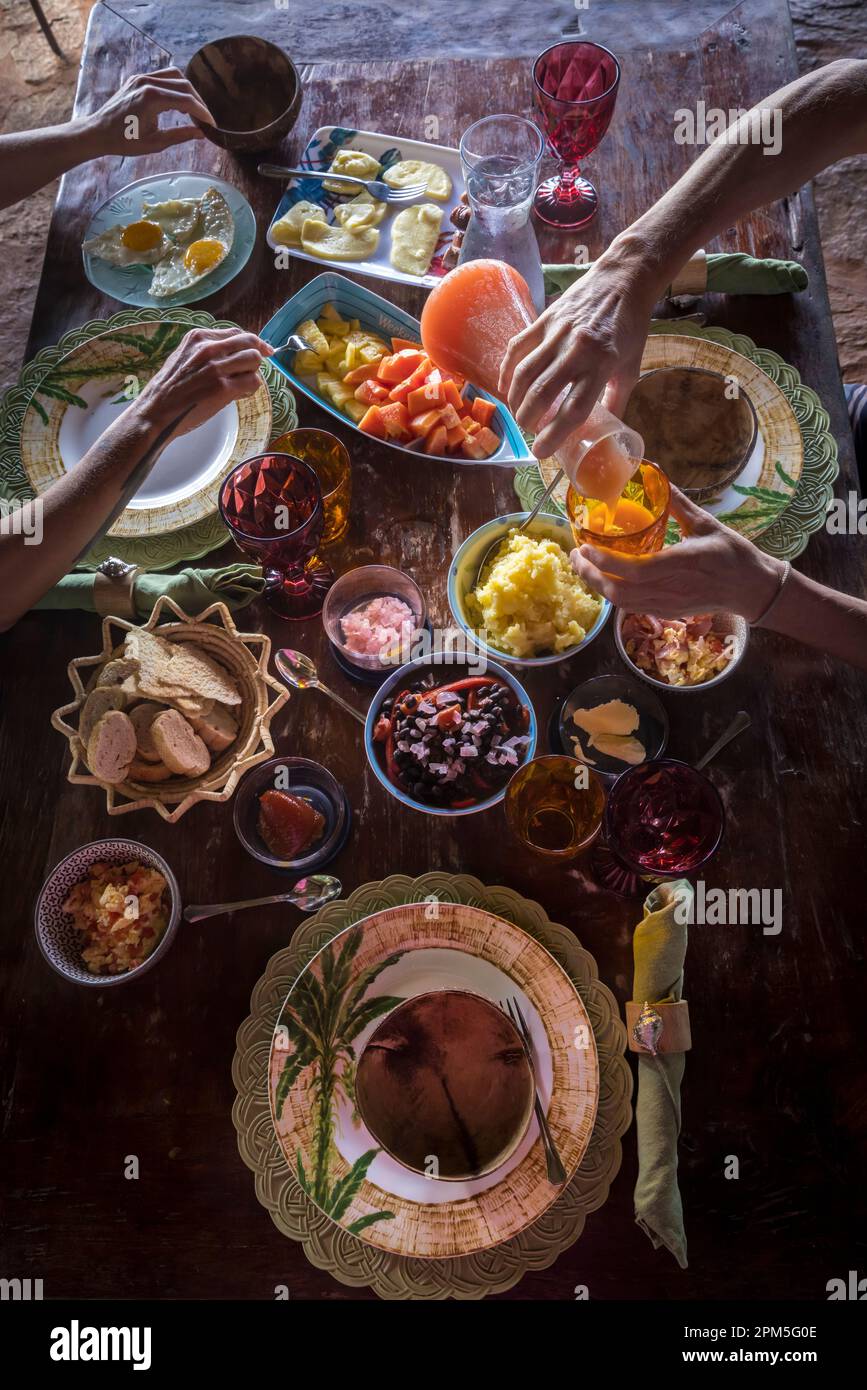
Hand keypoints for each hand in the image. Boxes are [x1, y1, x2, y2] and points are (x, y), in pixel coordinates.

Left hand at [81, 68, 214, 155]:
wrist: (98, 132)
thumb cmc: (124, 141)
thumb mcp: (155, 143)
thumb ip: (181, 135)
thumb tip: (201, 133)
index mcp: (152, 98)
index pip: (186, 101)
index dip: (202, 113)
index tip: (211, 124)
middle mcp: (147, 82)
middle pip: (183, 84)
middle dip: (198, 101)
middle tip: (205, 118)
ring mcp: (141, 78)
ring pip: (174, 75)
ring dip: (187, 91)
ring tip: (193, 110)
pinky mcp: (137, 79)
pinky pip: (162, 77)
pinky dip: (174, 87)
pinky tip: (177, 103)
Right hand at [132, 327, 273, 437]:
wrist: (156, 411)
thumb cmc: (169, 390)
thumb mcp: (183, 357)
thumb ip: (206, 352)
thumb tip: (234, 354)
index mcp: (198, 337)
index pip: (236, 332)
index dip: (251, 342)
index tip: (262, 350)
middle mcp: (208, 348)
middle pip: (250, 342)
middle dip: (256, 356)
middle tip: (253, 370)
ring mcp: (216, 367)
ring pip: (254, 360)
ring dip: (253, 373)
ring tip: (241, 384)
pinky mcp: (223, 387)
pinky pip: (253, 382)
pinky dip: (251, 389)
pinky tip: (239, 395)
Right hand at [497, 237, 658, 457]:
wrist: (623, 279)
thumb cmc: (630, 327)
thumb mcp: (631, 368)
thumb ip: (616, 400)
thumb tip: (606, 431)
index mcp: (603, 365)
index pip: (573, 408)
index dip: (554, 435)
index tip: (540, 452)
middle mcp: (577, 350)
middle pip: (541, 393)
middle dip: (528, 420)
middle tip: (528, 430)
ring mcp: (557, 333)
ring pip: (524, 373)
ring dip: (515, 399)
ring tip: (517, 413)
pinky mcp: (545, 319)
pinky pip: (517, 349)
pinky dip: (506, 370)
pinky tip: (504, 387)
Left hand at [570, 486, 785, 622]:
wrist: (752, 588)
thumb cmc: (733, 554)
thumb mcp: (706, 523)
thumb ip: (677, 502)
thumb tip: (656, 472)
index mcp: (682, 565)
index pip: (635, 570)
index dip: (606, 562)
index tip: (585, 546)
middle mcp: (672, 590)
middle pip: (620, 591)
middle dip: (590, 575)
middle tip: (574, 555)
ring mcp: (668, 605)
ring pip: (622, 603)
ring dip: (598, 586)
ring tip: (583, 566)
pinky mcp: (668, 613)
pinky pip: (632, 608)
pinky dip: (613, 594)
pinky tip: (603, 579)